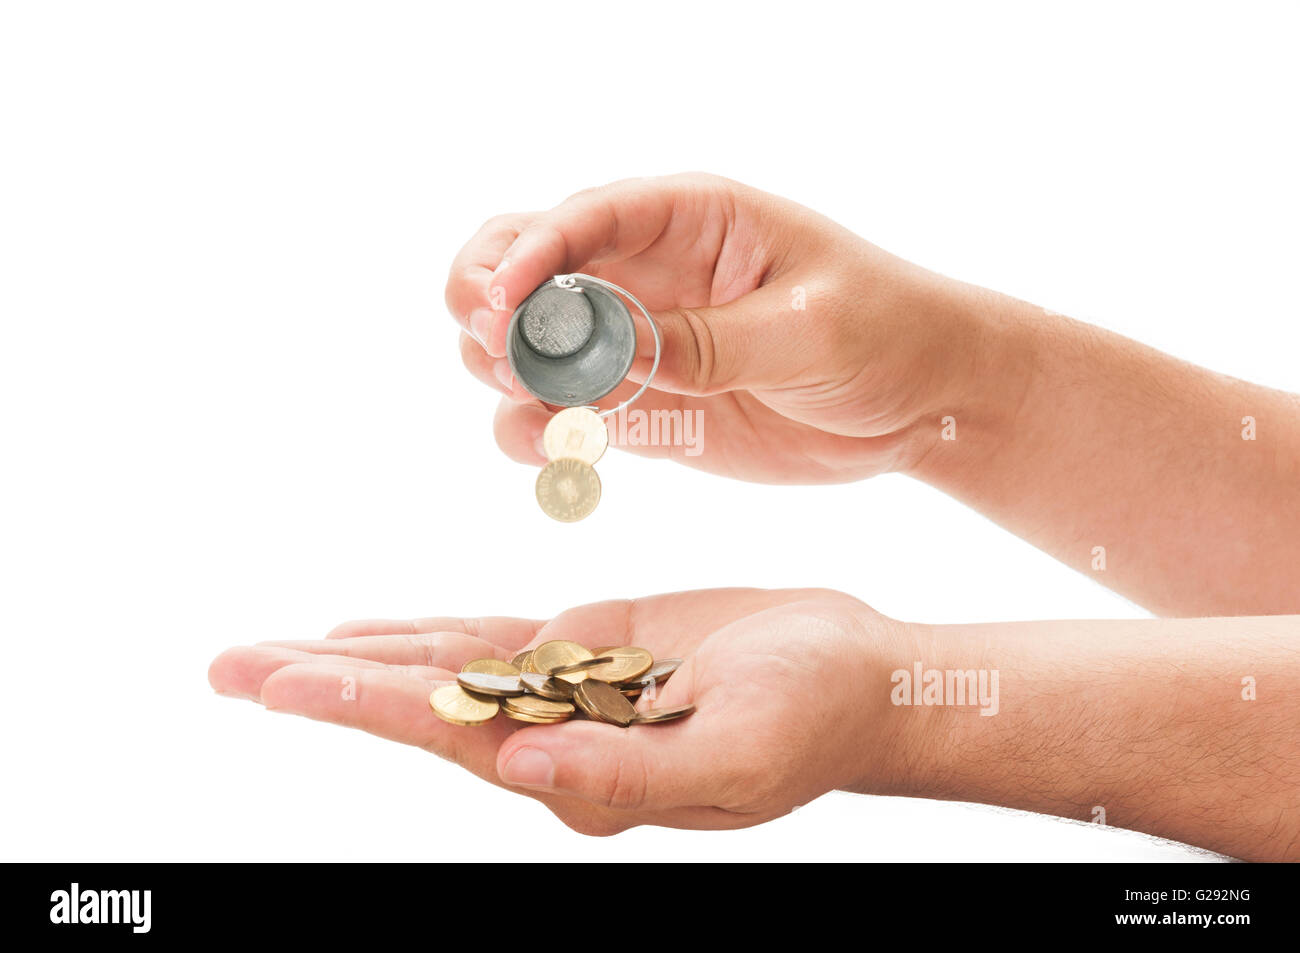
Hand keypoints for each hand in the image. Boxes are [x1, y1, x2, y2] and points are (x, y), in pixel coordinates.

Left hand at [207, 588, 917, 834]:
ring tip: (271, 650)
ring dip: (358, 654)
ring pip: (445, 665)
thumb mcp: (737, 759)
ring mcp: (570, 688)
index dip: (365, 704)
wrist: (859, 678)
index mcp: (581, 775)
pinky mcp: (593, 643)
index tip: (280, 681)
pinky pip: (493, 636)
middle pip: (422, 701)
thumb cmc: (815, 723)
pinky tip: (374, 630)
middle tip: (227, 664)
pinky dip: (427, 629)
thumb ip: (624, 777)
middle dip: (323, 682)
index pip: (452, 732)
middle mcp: (557, 736)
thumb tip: (514, 772)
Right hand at [445, 173, 997, 483]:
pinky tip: (560, 453)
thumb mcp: (810, 328)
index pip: (586, 217)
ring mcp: (635, 342)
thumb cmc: (886, 330)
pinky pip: (560, 415)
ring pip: (525, 347)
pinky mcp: (642, 408)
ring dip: (506, 378)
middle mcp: (646, 272)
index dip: (531, 251)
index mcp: (690, 219)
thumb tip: (612, 349)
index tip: (504, 301)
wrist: (923, 400)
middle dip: (488, 304)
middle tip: (502, 354)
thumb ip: (710, 341)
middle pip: (521, 264)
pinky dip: (537, 434)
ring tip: (543, 416)